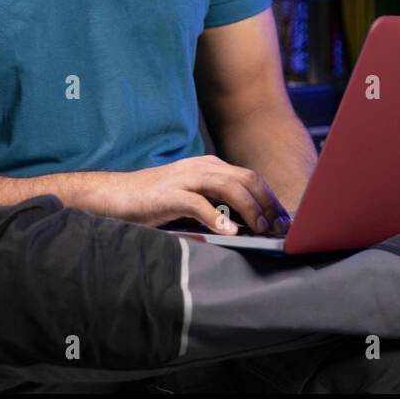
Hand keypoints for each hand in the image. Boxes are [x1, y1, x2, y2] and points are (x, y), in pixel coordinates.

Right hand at [106, 155, 290, 235]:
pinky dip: (216, 217)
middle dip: (268, 203)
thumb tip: (247, 226)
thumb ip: (217, 206)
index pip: (250, 178)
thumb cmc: (155, 202)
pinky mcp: (169, 195)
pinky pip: (198, 203)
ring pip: (229, 187)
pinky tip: (229, 231)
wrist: (116, 195)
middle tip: (280, 227)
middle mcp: (201, 167)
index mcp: (209, 167)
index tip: (284, 220)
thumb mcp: (192, 200)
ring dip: (249, 208)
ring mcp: (185, 179)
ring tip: (261, 228)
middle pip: (246, 179)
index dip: (270, 198)